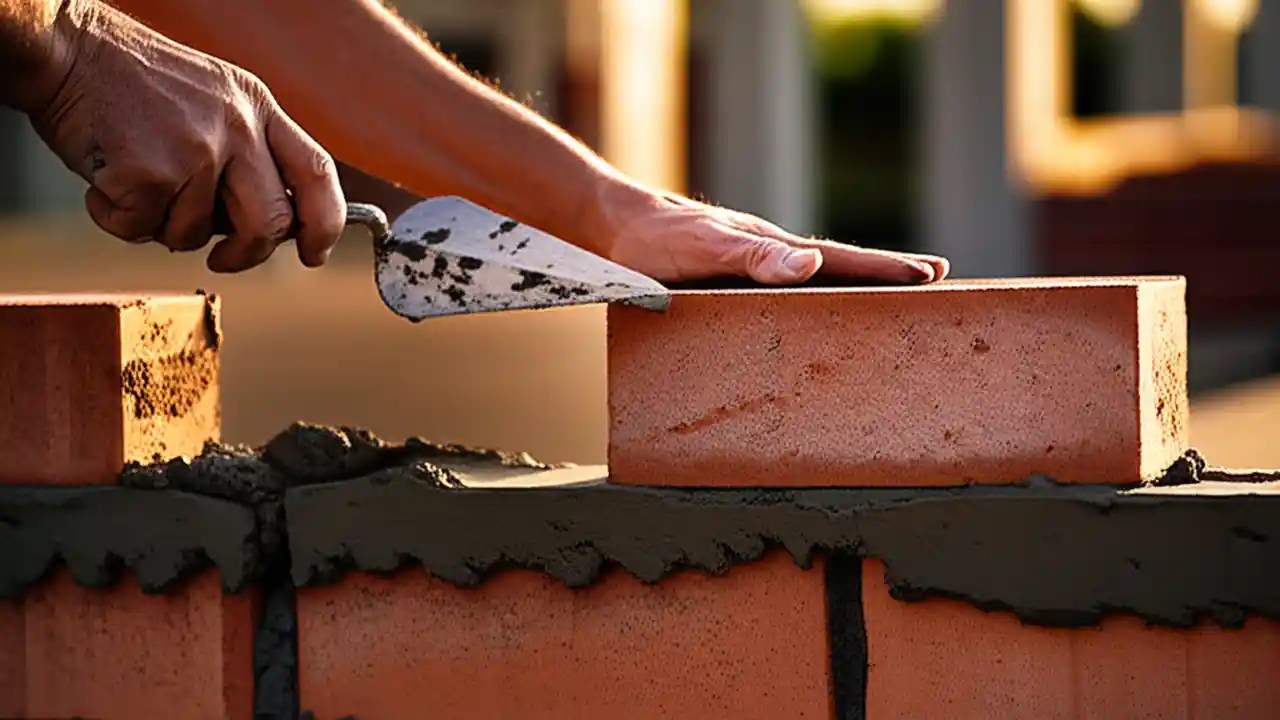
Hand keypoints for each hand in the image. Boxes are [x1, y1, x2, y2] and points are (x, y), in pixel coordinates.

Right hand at [23, 0, 343, 271]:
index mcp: (257, 107)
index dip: (324, 223)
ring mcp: (195, 151)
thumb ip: (249, 150)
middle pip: (271, 222)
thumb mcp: (216, 98)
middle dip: (248, 254)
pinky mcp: (151, 174)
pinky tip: (108, 178)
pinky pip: (142, 229)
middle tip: (223, 259)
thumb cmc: (135, 82)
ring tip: (139, 181)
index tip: (315, 253)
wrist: (67, 48)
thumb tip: (274, 224)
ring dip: (163, 226)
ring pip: (196, 235)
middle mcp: (235, 128)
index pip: (315, 173)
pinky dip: (117, 218)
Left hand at [597, 184, 948, 285]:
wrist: (615, 227)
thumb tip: (813, 265)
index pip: (843, 260)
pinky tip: (813, 311)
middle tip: (934, 281)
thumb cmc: (658, 239)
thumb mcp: (706, 248)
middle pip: (840, 268)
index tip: (933, 274)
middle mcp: (770, 257)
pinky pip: (783, 293)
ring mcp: (753, 268)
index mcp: (773, 248)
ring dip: (853, 288)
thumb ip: (755, 256)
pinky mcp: (731, 281)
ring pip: (815, 281)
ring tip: (887, 299)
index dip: (887, 269)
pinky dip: (813, 299)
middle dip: (886, 276)